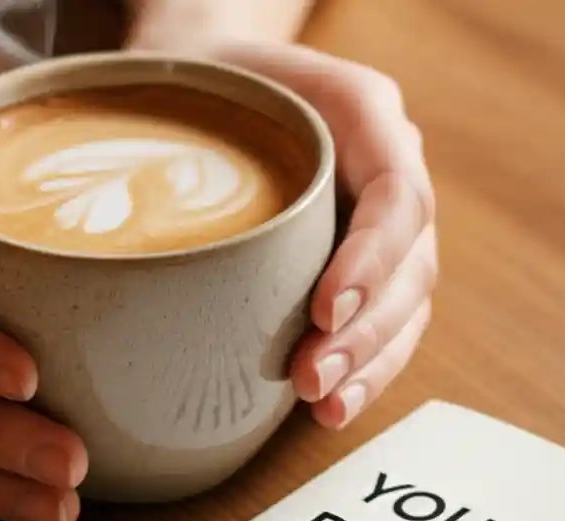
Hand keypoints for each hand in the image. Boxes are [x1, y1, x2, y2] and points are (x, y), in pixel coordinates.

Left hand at [208, 43, 437, 428]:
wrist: (212, 70)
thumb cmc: (203, 78)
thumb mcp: (201, 73)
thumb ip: (202, 127)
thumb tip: (151, 215)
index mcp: (367, 115)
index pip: (398, 196)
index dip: (371, 260)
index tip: (324, 309)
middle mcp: (392, 166)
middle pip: (414, 263)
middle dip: (367, 332)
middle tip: (311, 377)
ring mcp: (387, 219)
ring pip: (410, 303)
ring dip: (371, 362)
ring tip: (324, 404)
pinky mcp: (369, 261)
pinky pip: (388, 322)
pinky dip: (366, 369)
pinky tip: (331, 406)